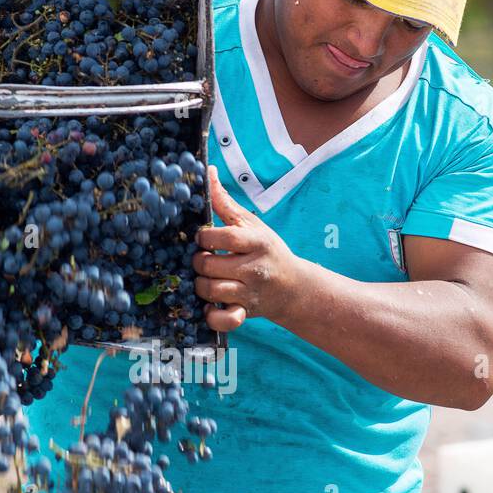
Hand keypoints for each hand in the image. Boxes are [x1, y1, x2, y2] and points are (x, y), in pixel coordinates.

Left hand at [193, 167, 302, 331]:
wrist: (293, 286)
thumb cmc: (267, 250)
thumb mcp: (252, 224)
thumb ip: (226, 202)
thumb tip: (207, 172)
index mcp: (255, 242)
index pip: (222, 237)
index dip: (204, 238)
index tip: (203, 239)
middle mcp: (254, 268)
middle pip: (209, 266)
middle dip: (199, 262)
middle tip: (203, 259)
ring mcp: (250, 293)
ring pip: (211, 291)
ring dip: (200, 286)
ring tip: (206, 279)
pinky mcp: (247, 312)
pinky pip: (225, 320)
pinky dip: (212, 316)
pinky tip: (210, 306)